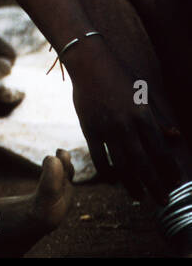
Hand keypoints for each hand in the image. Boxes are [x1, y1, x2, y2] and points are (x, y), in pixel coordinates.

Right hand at [67, 37, 185, 200]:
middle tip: (163, 201)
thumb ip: (159, 117)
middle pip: (143, 163)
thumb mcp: (144, 94)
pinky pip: (99, 156)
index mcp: (143, 116)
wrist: (89, 63)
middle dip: (155, 185)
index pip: (160, 150)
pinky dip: (107, 171)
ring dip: (132, 184)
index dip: (169, 169)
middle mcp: (126, 125)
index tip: (176, 182)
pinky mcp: (89, 129)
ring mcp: (106, 128)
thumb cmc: (120, 76)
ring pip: (121, 164)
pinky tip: (113, 181)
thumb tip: (176, 136)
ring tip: (139, 198)